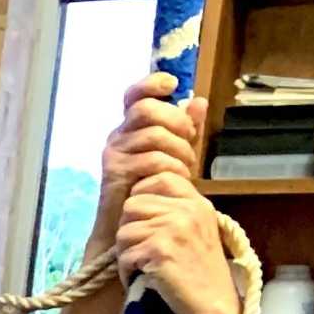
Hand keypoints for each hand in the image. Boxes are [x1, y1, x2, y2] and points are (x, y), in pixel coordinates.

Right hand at [91, 74, 204, 250]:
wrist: (132, 229)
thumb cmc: (154, 192)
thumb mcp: (177, 154)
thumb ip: (187, 129)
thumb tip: (198, 101)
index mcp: (132, 128)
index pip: (135, 94)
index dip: (152, 84)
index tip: (173, 84)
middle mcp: (119, 136)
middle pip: (146, 108)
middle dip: (176, 123)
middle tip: (190, 141)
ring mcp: (115, 154)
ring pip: (153, 133)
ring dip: (178, 150)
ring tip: (185, 169)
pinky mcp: (115, 173)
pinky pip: (151, 158)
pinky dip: (171, 168)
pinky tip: (176, 180)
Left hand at [114, 164, 236, 313]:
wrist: (212, 304)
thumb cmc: (200, 271)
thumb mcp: (198, 229)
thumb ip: (177, 209)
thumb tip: (141, 194)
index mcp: (197, 202)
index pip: (159, 178)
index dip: (142, 196)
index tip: (145, 220)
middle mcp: (187, 210)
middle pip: (133, 204)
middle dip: (130, 228)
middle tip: (140, 248)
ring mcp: (174, 228)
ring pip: (124, 229)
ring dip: (126, 251)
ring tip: (141, 264)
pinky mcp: (159, 250)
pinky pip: (124, 253)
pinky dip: (126, 270)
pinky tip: (140, 277)